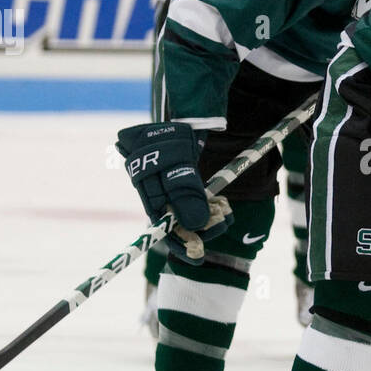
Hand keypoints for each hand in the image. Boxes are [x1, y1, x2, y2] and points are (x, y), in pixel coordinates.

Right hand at [115, 122, 230, 260]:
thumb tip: (195, 225)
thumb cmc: (174, 135)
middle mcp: (155, 190)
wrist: (186, 114)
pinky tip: (222, 205)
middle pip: (175, 222)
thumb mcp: (179, 163)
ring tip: (225, 213)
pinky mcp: (184, 181)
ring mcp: (170, 186)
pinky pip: (197, 201)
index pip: (160, 225)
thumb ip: (185, 192)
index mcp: (145, 188)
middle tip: (222, 224)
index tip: (197, 257)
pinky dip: (209, 205)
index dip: (178, 242)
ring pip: (189, 213)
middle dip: (198, 229)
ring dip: (207, 217)